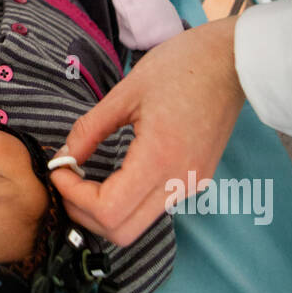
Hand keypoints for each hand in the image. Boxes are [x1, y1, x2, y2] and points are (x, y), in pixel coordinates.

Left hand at [49, 17, 244, 245]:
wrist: (232, 60)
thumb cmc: (181, 66)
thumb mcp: (125, 92)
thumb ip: (89, 130)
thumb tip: (64, 158)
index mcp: (161, 158)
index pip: (109, 210)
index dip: (74, 197)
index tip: (59, 170)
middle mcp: (179, 182)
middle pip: (122, 232)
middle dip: (84, 213)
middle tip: (65, 182)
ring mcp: (191, 184)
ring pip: (138, 224)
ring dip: (104, 211)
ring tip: (84, 180)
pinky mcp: (196, 179)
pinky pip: (154, 207)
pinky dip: (125, 202)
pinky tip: (112, 176)